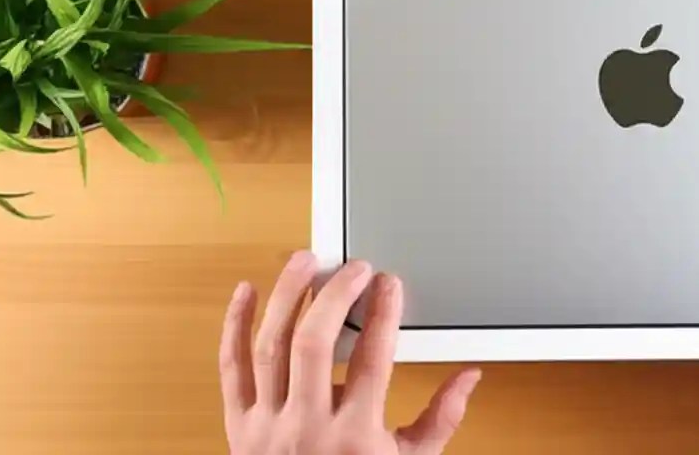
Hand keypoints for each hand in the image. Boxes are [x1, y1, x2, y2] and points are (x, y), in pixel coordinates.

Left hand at [219, 252, 480, 453]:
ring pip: (269, 347)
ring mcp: (266, 425)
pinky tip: (247, 292)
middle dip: (333, 296)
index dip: (383, 316)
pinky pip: (230, 368)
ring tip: (303, 262)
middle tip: (353, 268)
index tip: (390, 285)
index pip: (370, 362)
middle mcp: (306, 427)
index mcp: (354, 436)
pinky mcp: (238, 425)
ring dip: (285, 296)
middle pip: (313, 345)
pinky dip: (233, 326)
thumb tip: (469, 377)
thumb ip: (441, 419)